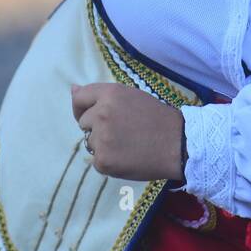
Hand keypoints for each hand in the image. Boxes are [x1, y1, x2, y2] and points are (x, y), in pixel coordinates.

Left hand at [71, 82, 185, 182]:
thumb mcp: (131, 96)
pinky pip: (97, 161)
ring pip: (90, 143)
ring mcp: (101, 138)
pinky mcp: (103, 161)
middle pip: (84, 123)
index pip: (79, 98)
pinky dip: (109, 161)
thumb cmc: (157, 118)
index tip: (90, 115)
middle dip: (97, 127)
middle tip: (123, 131)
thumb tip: (72, 89)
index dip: (82, 108)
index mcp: (110, 94)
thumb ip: (101, 94)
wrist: (178, 144)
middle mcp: (101, 113)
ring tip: (128, 144)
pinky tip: (127, 157)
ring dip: (103, 145)